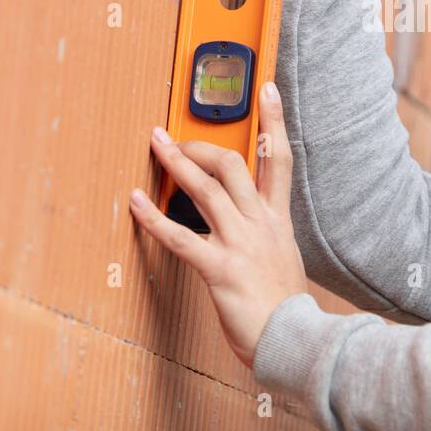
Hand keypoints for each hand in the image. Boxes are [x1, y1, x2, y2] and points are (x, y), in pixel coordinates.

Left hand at [129, 81, 308, 369]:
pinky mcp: (220, 269)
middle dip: (202, 145)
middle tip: (176, 137)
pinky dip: (154, 218)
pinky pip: (182, 238)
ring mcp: (241, 244)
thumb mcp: (284, 260)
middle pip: (233, 165)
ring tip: (156, 146)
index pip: (280, 159)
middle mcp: (261, 224)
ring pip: (207, 190)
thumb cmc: (285, 307)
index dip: (273, 121)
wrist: (295, 340)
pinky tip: (135, 202)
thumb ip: (267, 236)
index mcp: (278, 220)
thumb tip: (251, 225)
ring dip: (178, 164)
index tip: (267, 90)